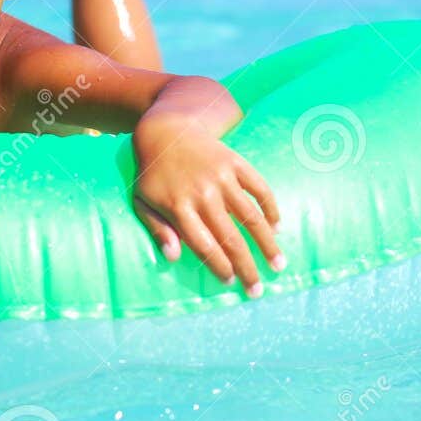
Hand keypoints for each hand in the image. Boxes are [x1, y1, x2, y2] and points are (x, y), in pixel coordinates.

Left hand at [131, 115, 282, 296]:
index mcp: (178, 206)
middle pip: (230, 238)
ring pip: (251, 216)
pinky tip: (277, 228)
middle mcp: (202, 193)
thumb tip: (172, 257)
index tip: (230, 282)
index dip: (219, 266)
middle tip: (257, 289)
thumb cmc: (153, 173)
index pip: (204, 245)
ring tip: (278, 265)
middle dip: (246, 267)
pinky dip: (271, 208)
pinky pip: (259, 188)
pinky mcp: (235, 163)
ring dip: (267, 243)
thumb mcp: (142, 201)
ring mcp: (221, 177)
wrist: (166, 130)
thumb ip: (157, 229)